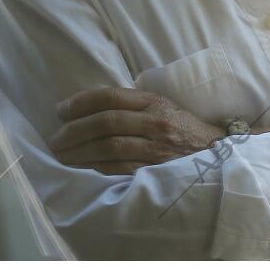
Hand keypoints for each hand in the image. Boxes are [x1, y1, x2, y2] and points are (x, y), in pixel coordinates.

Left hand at [49, 87, 224, 175]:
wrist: (216, 156)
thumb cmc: (185, 130)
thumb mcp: (165, 107)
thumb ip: (134, 104)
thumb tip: (92, 105)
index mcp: (155, 102)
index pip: (111, 97)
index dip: (81, 102)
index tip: (61, 110)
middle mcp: (155, 123)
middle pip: (105, 122)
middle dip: (73, 130)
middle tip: (53, 139)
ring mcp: (155, 149)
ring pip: (107, 147)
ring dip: (77, 152)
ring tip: (59, 155)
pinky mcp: (153, 172)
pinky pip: (116, 169)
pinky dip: (93, 168)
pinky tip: (79, 168)